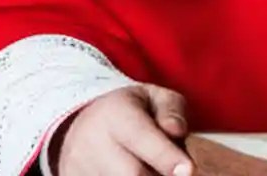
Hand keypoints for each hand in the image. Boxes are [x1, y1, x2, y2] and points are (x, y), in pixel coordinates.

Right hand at [53, 83, 194, 175]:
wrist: (83, 124)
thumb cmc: (131, 111)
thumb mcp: (156, 98)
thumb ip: (172, 111)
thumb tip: (176, 131)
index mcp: (115, 114)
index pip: (141, 138)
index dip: (165, 157)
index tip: (187, 170)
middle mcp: (92, 143)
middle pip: (131, 174)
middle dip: (159, 174)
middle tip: (174, 168)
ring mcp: (78, 168)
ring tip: (149, 165)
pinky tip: (137, 172)